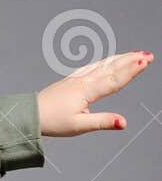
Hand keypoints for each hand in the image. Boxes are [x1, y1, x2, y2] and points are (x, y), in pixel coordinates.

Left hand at [37, 50, 152, 136]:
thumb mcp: (79, 126)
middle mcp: (84, 81)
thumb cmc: (53, 122)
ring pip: (103, 65)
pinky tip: (110, 60)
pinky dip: (106, 61)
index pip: (114, 80)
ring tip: (136, 54)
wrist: (31, 114)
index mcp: (87, 91)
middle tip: (149, 55)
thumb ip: (103, 122)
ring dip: (121, 59)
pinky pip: (93, 66)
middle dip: (131, 61)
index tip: (145, 60)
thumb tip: (124, 123)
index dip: (131, 70)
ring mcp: (77, 78)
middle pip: (112, 68)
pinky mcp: (72, 79)